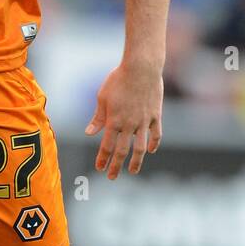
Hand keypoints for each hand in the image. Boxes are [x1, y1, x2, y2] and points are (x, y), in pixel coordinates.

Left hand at [85, 60, 162, 178]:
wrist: (141, 68)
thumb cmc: (118, 80)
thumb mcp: (103, 97)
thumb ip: (98, 118)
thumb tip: (89, 134)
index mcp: (113, 121)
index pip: (106, 146)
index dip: (103, 159)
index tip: (100, 168)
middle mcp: (129, 124)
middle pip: (122, 151)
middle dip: (116, 166)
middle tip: (112, 177)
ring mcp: (143, 121)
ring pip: (140, 147)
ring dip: (136, 161)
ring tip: (134, 171)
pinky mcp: (155, 115)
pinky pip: (156, 134)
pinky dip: (153, 144)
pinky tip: (150, 151)